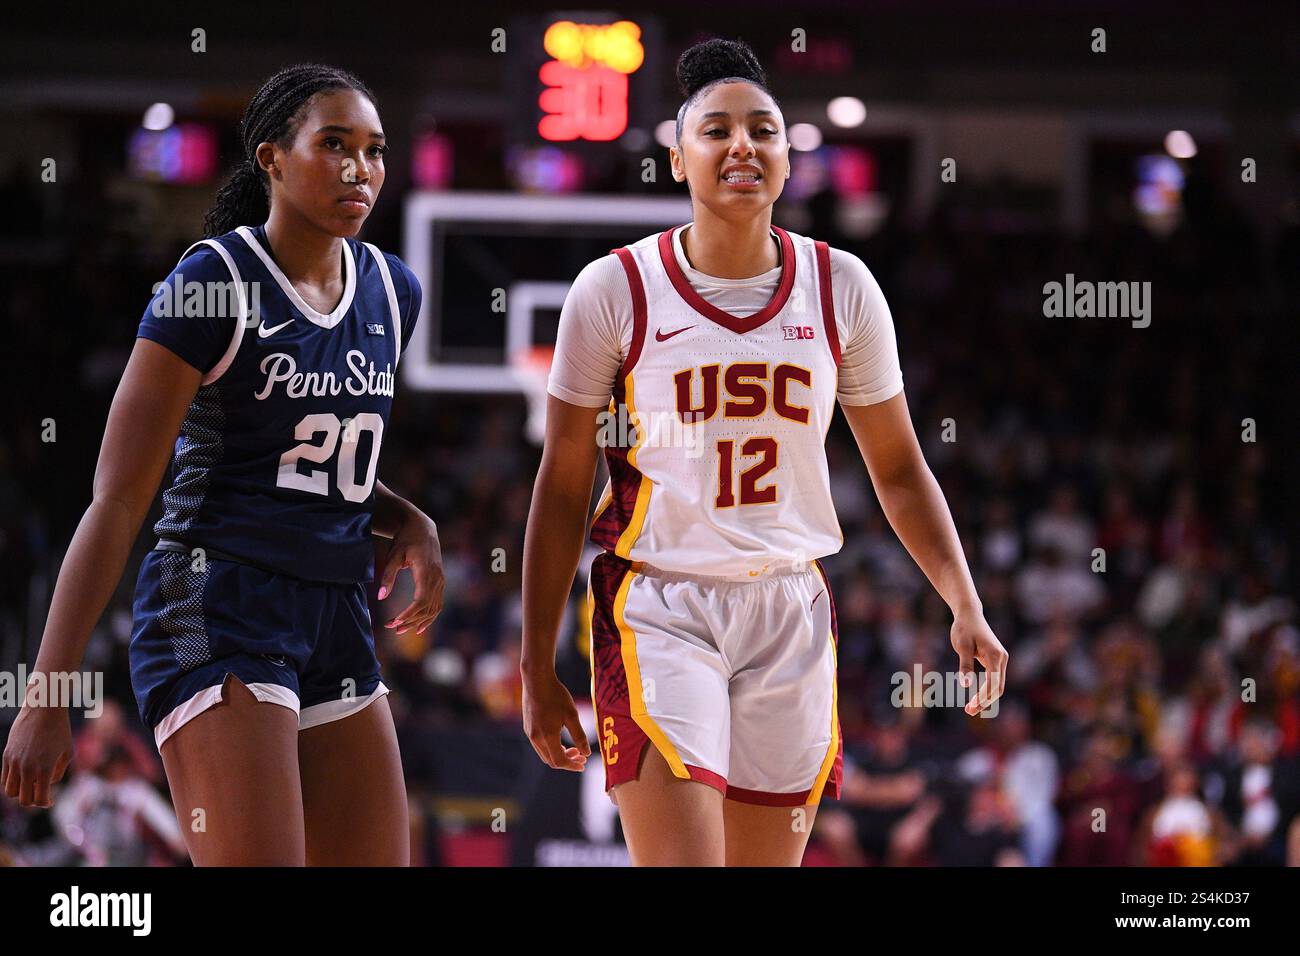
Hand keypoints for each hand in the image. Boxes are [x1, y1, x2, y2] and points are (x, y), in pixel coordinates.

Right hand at [2, 699, 73, 807]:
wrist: (43, 708)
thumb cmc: (60, 729)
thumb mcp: (68, 751)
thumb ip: (58, 772)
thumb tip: (47, 785)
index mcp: (44, 768)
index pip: (39, 799)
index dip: (45, 803)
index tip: (50, 800)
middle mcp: (27, 767)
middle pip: (23, 800)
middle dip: (33, 801)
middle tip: (41, 794)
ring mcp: (14, 762)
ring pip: (10, 791)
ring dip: (20, 793)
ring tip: (31, 786)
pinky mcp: (6, 755)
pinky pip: (4, 778)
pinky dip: (12, 782)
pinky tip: (23, 777)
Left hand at [378, 513, 444, 635]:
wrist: (422, 528)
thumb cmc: (406, 540)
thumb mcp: (393, 555)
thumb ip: (388, 576)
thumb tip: (380, 596)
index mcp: (426, 572)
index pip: (420, 601)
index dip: (408, 614)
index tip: (394, 622)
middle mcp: (437, 578)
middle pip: (427, 608)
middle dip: (410, 621)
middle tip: (392, 628)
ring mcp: (441, 581)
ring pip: (434, 609)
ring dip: (419, 622)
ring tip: (402, 630)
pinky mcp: (441, 582)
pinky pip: (438, 604)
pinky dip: (430, 617)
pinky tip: (420, 627)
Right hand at [521, 666, 590, 771]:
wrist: (536, 679)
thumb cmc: (556, 695)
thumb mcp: (572, 715)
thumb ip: (579, 736)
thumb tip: (587, 753)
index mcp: (547, 736)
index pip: (559, 761)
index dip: (572, 765)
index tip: (583, 763)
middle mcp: (535, 738)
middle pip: (551, 760)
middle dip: (567, 761)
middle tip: (581, 756)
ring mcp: (529, 732)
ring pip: (544, 753)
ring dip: (558, 754)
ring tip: (572, 748)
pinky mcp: (527, 727)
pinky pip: (539, 744)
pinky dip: (551, 747)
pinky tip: (559, 738)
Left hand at [950, 611, 1008, 715]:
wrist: (969, 614)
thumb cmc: (964, 628)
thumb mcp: (962, 646)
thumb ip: (965, 665)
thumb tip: (967, 685)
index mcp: (995, 655)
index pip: (993, 683)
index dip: (983, 697)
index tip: (970, 707)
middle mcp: (1002, 658)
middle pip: (998, 687)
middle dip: (985, 701)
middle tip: (969, 711)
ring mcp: (1000, 659)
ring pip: (998, 685)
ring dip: (987, 698)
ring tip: (971, 708)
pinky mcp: (995, 660)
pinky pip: (994, 679)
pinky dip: (987, 690)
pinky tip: (976, 697)